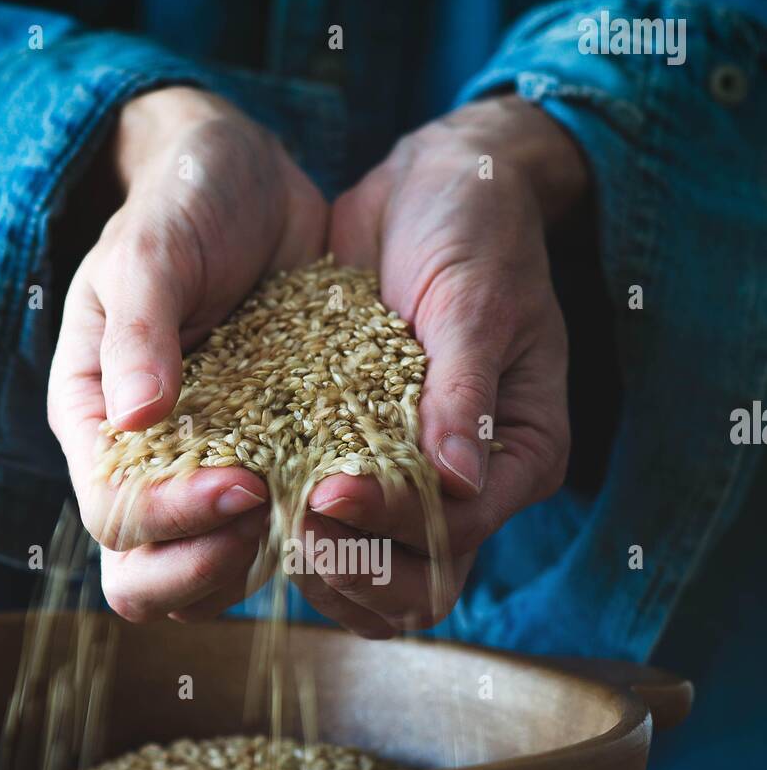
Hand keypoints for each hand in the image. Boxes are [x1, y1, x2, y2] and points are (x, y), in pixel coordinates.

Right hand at [47, 86, 326, 621]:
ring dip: (259, 565)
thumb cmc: (186, 204)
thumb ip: (140, 328)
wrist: (250, 181)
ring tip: (318, 514)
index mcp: (95, 419)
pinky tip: (353, 499)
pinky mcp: (269, 463)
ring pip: (211, 573)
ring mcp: (206, 470)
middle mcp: (145, 463)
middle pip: (145, 575)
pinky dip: (310, 532)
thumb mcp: (153, 248)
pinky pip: (278, 529)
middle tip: (272, 519)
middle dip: (204, 569)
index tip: (245, 484)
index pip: (113, 512)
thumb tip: (137, 416)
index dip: (171, 519)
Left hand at [298, 95, 587, 638]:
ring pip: (374, 574)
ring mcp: (414, 482)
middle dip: (355, 568)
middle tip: (287, 526)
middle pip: (421, 583)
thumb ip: (464, 389)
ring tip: (262, 527)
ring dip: (320, 567)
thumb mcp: (475, 301)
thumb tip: (457, 480)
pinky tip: (246, 507)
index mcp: (522, 455)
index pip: (461, 528)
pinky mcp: (363, 461)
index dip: (395, 522)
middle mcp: (473, 486)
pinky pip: (333, 528)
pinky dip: (293, 531)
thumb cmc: (475, 230)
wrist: (434, 186)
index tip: (329, 491)